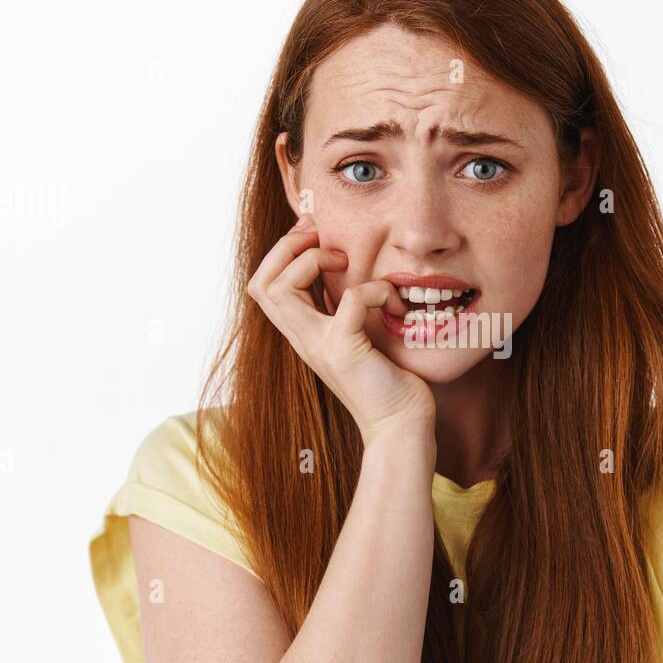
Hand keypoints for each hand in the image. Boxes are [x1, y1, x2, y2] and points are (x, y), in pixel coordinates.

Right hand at [246, 218, 435, 446]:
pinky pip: (352, 300)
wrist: (402, 427)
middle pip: (261, 284)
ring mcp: (320, 346)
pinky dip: (376, 289)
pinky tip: (394, 304)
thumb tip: (352, 267)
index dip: (282, 253)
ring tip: (346, 262)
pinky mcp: (346, 352)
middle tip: (323, 237)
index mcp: (303, 333)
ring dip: (314, 260)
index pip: (263, 286)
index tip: (315, 235)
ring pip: (281, 289)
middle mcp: (303, 339)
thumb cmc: (389, 380)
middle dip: (288, 246)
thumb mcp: (359, 335)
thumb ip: (345, 308)